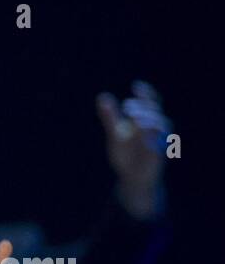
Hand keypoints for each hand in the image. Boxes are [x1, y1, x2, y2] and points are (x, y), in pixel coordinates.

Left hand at [96, 82, 170, 219]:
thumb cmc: (127, 154)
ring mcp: (159, 140)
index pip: (149, 102)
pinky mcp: (159, 153)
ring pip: (161, 124)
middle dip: (143, 107)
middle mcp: (156, 128)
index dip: (145, 93)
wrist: (131, 178)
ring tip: (135, 117)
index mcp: (146, 121)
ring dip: (149, 118)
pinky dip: (154, 136)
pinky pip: (161, 142)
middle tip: (127, 107)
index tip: (136, 85)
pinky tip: (143, 130)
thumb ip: (110, 117)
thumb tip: (102, 96)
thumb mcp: (115, 134)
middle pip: (155, 111)